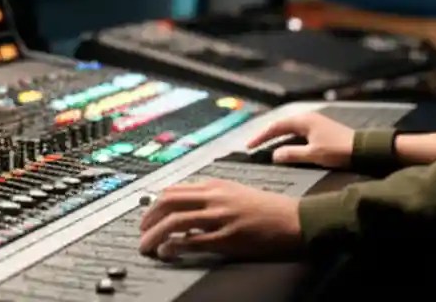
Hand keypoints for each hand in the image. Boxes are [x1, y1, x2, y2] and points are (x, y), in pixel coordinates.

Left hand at [138, 179, 301, 260]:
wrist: (294, 218)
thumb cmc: (269, 207)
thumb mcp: (237, 192)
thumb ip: (212, 197)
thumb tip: (188, 208)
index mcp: (216, 185)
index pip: (174, 190)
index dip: (154, 204)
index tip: (146, 216)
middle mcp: (215, 197)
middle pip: (169, 202)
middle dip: (148, 218)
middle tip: (141, 232)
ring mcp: (220, 217)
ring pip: (175, 221)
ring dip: (155, 235)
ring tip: (147, 246)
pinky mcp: (228, 237)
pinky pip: (194, 240)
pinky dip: (175, 246)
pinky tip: (167, 251)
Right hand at [244, 112, 355, 168]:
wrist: (363, 150)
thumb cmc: (339, 150)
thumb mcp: (313, 154)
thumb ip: (291, 154)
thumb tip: (274, 155)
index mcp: (304, 121)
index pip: (276, 126)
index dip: (261, 136)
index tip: (249, 146)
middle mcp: (308, 119)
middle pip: (282, 126)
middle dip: (268, 136)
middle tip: (254, 146)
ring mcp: (315, 124)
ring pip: (291, 130)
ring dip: (278, 138)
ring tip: (267, 147)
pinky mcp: (321, 131)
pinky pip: (299, 134)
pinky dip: (289, 140)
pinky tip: (287, 148)